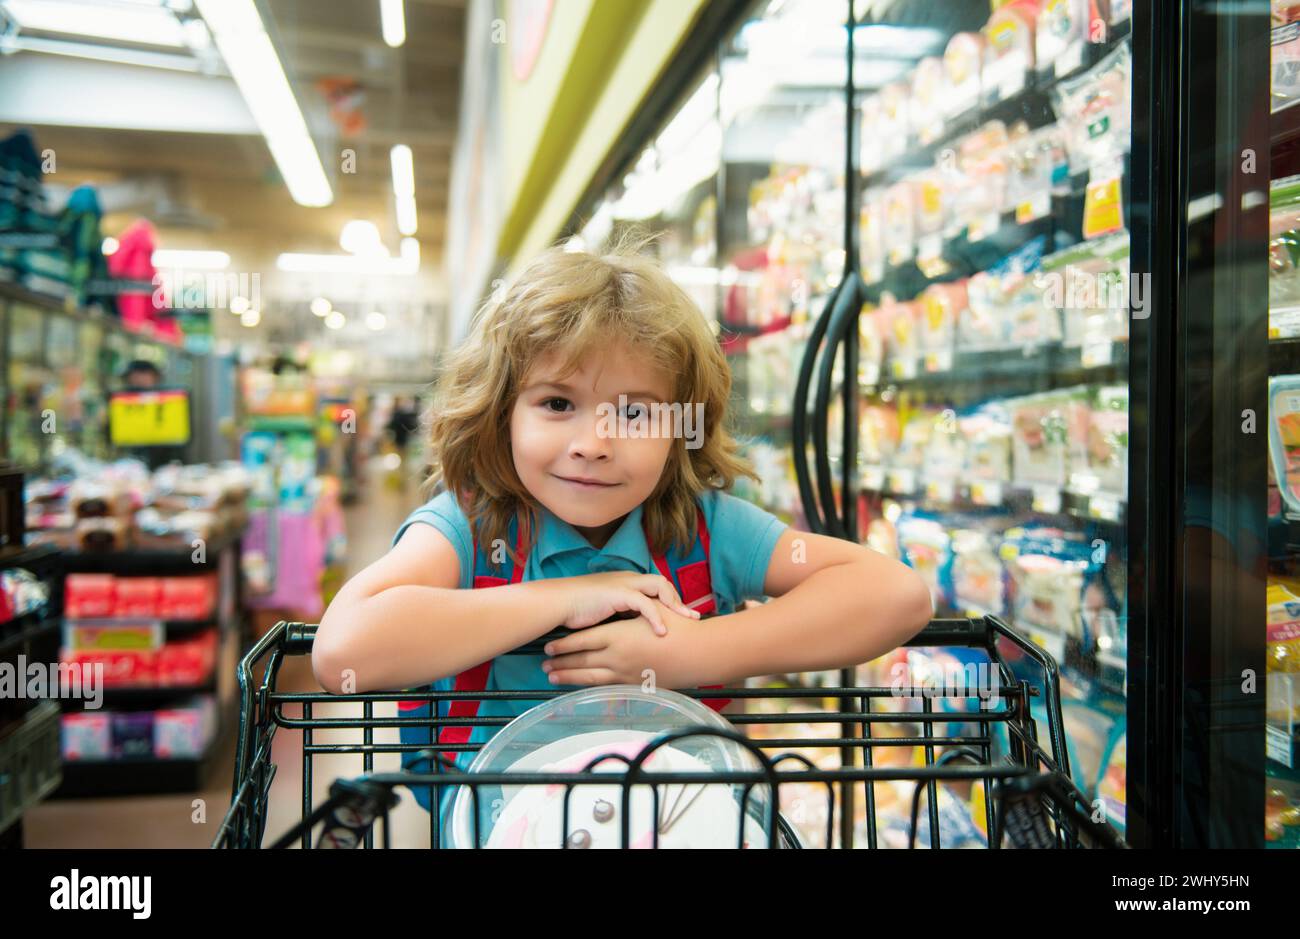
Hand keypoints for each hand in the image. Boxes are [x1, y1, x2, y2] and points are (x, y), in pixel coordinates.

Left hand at [541, 607, 706, 687]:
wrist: (698, 653)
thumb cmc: (678, 628)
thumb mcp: (651, 609)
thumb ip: (631, 608)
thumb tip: (619, 604)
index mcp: (618, 636)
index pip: (582, 642)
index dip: (563, 646)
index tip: (549, 648)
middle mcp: (617, 657)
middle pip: (581, 661)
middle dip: (561, 663)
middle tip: (544, 665)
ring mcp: (625, 674)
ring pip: (590, 678)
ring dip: (570, 677)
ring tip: (553, 677)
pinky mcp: (635, 684)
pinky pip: (606, 687)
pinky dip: (590, 687)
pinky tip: (582, 687)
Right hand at [553, 571, 700, 636]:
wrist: (558, 604)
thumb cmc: (576, 610)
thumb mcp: (604, 612)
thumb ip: (620, 616)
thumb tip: (633, 630)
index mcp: (625, 582)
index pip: (656, 586)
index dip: (671, 600)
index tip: (683, 617)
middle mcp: (627, 579)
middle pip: (662, 583)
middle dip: (679, 601)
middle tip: (692, 618)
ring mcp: (623, 584)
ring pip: (659, 587)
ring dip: (675, 605)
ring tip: (686, 622)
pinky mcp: (619, 593)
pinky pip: (645, 603)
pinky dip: (656, 617)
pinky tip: (661, 632)